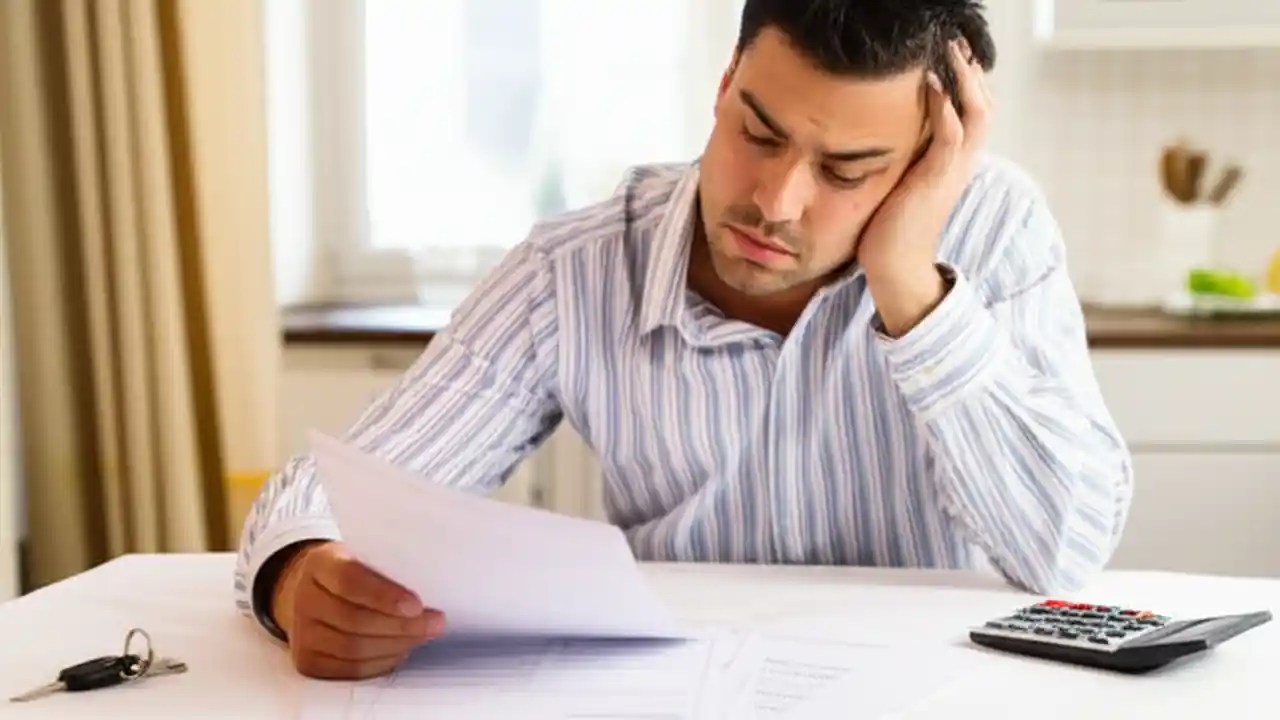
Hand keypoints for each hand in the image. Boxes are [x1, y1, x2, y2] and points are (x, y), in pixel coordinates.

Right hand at [272, 541, 445, 678]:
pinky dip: (381, 663)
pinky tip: (400, 651)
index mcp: (319, 565)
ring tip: (422, 636)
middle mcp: (304, 599)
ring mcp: (302, 633)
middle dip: (401, 626)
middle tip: (434, 623)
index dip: (384, 596)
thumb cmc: (349, 572)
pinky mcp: (307, 660)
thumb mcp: (363, 555)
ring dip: (396, 645)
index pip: (349, 581)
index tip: (416, 605)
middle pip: (354, 621)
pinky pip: (349, 670)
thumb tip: (430, 591)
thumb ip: (387, 568)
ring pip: (353, 649)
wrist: (309, 591)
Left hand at [857, 38, 993, 336]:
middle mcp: (959, 163)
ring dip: (964, 79)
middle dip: (972, 71)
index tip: (951, 53)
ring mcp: (951, 172)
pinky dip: (945, 107)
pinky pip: (951, 136)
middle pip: (984, 105)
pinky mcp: (934, 181)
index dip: (968, 81)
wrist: (894, 269)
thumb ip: (905, 158)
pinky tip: (930, 83)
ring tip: (949, 50)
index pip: (974, 111)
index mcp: (953, 162)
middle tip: (955, 42)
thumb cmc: (890, 228)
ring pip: (976, 114)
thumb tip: (884, 133)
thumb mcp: (901, 183)